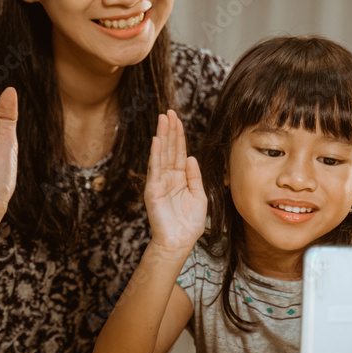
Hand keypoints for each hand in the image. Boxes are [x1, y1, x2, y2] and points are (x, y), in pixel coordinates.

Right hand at [144, 110, 206, 258]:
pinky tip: (157, 140)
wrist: (179, 241)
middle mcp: (168, 177)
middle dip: (169, 130)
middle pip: (169, 149)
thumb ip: (194, 176)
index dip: (179, 135)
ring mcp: (159, 182)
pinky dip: (156, 154)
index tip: (177, 119)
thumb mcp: (199, 195)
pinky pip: (155, 169)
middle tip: (169, 111)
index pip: (179, 152)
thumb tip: (192, 157)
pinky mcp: (152, 190)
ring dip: (162, 136)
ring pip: (161, 154)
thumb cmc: (189, 223)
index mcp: (180, 177)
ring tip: (163, 119)